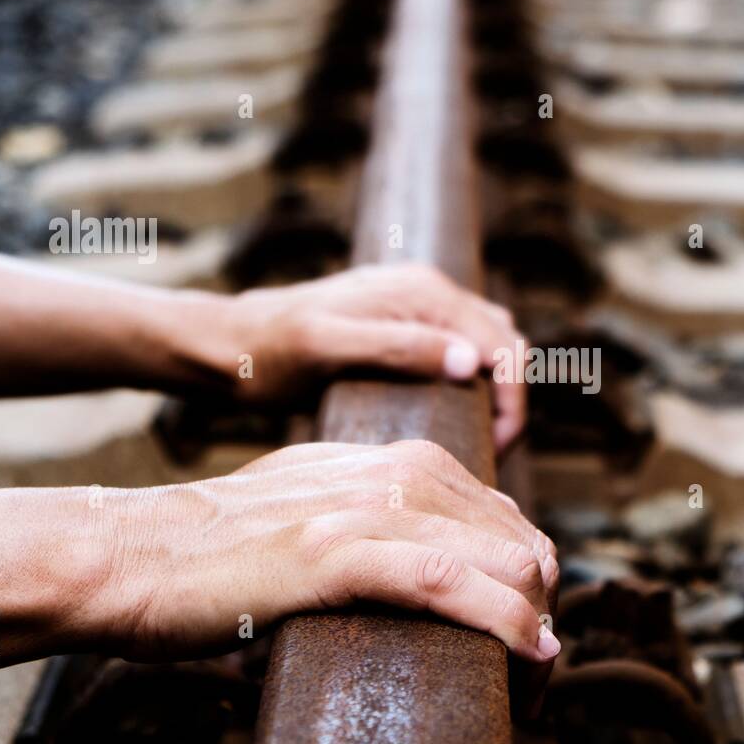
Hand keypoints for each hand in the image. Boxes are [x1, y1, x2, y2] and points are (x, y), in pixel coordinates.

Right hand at [97, 440, 558, 663]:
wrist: (136, 552)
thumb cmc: (220, 545)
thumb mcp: (316, 504)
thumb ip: (376, 512)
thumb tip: (428, 551)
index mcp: (395, 461)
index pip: (503, 516)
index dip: (528, 578)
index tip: (526, 628)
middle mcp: (394, 473)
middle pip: (518, 539)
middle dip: (543, 606)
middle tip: (535, 666)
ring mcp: (367, 510)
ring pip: (501, 557)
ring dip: (535, 624)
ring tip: (534, 678)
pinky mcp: (336, 553)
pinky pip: (450, 583)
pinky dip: (502, 621)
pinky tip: (525, 651)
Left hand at [217, 263, 526, 448]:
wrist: (231, 346)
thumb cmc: (271, 354)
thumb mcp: (328, 351)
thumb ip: (398, 349)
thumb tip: (471, 363)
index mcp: (422, 292)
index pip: (502, 344)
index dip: (512, 399)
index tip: (497, 448)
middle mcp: (427, 290)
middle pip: (504, 342)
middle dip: (509, 397)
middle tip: (493, 452)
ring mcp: (416, 307)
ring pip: (487, 344)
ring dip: (495, 389)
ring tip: (480, 439)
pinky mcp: (402, 326)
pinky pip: (460, 349)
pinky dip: (473, 382)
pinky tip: (455, 416)